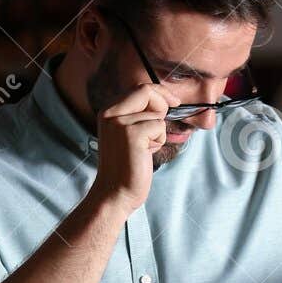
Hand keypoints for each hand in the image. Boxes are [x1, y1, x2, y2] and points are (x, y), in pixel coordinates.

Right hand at [87, 83, 177, 213]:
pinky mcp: (131, 134)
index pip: (139, 89)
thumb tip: (164, 98)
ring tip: (144, 149)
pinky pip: (159, 127)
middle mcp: (110, 113)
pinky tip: (145, 154)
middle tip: (158, 129)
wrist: (115, 193)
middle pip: (147, 91)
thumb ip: (139, 115)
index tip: (173, 102)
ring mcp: (119, 123)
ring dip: (158, 133)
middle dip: (162, 105)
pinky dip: (158, 141)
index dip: (160, 94)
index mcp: (108, 111)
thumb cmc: (126, 166)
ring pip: (156, 114)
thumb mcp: (129, 133)